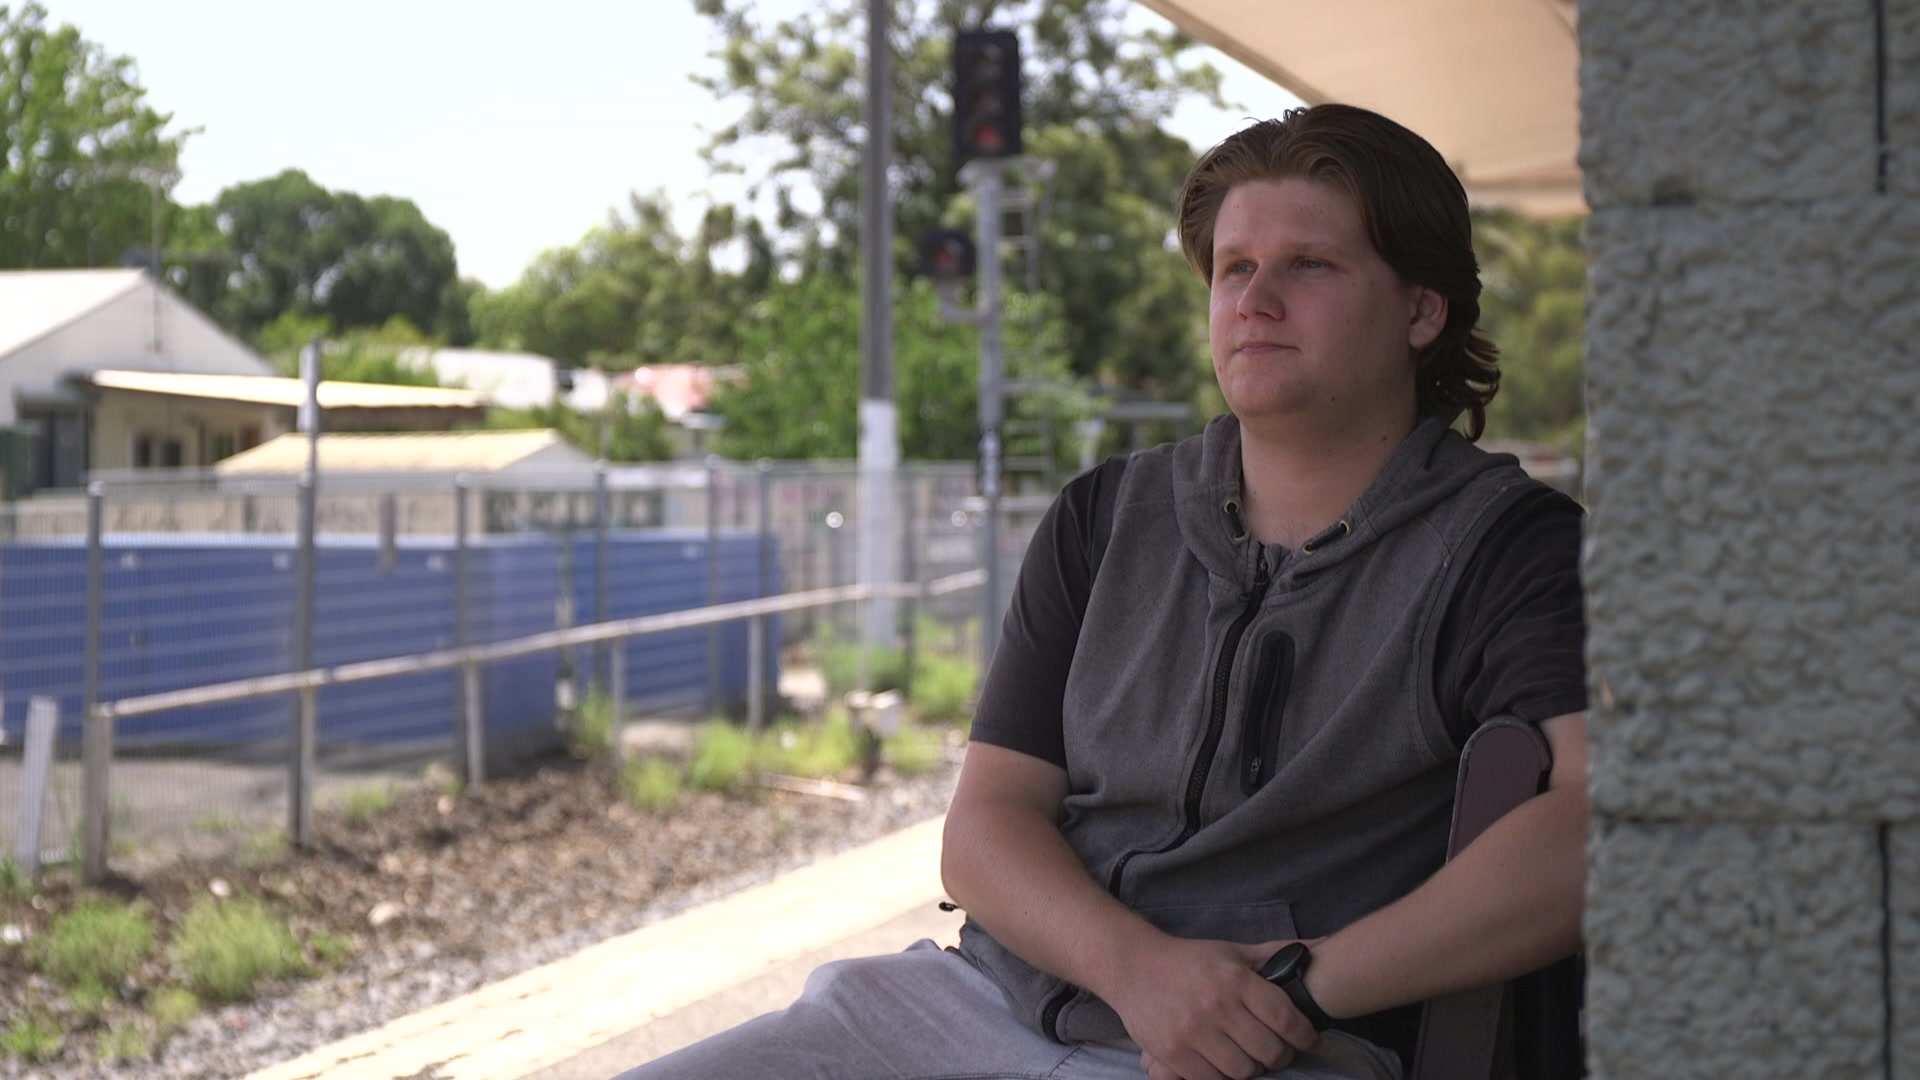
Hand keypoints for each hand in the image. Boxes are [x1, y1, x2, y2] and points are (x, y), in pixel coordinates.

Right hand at [1102, 936, 1318, 1079]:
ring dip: (1252, 1068)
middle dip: (1280, 1056)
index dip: (1304, 1036)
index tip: (1307, 1040)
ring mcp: (1193, 1032)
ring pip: (1243, 1070)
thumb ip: (1273, 955)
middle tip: (1278, 1052)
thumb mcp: (1232, 951)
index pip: (1285, 1018)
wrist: (1133, 967)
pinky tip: (1222, 1061)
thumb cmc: (1189, 960)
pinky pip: (1212, 1079)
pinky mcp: (1173, 1052)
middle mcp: (1216, 1006)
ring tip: (1249, 1057)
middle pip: (1268, 1051)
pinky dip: (1222, 1075)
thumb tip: (1321, 946)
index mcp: (1235, 979)